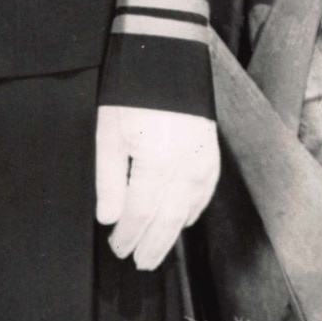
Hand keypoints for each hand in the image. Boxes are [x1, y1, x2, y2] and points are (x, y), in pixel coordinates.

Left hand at [95, 104, 219, 274]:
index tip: (116, 248)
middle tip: (138, 263)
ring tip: (155, 251)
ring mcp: (203, 162)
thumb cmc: (133, 92)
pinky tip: (180, 221)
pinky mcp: (211, 155)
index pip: (141, 215)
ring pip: (188, 211)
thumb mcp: (110, 134)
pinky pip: (203, 194)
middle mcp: (186, 168)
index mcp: (158, 163)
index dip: (128, 236)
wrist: (167, 57)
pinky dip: (190, 212)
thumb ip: (110, 180)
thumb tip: (109, 218)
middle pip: (168, 221)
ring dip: (170, 235)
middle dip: (151, 246)